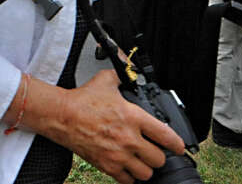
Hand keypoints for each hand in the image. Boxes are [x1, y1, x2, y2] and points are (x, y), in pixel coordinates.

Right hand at [53, 70, 184, 183]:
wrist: (62, 116)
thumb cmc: (82, 100)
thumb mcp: (106, 80)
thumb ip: (122, 75)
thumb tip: (128, 69)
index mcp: (133, 117)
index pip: (166, 135)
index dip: (178, 144)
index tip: (180, 147)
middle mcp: (129, 139)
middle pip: (159, 159)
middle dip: (159, 155)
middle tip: (154, 151)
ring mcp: (118, 155)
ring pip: (146, 173)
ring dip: (145, 168)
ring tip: (141, 161)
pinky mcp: (107, 166)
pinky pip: (128, 181)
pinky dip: (130, 177)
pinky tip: (128, 169)